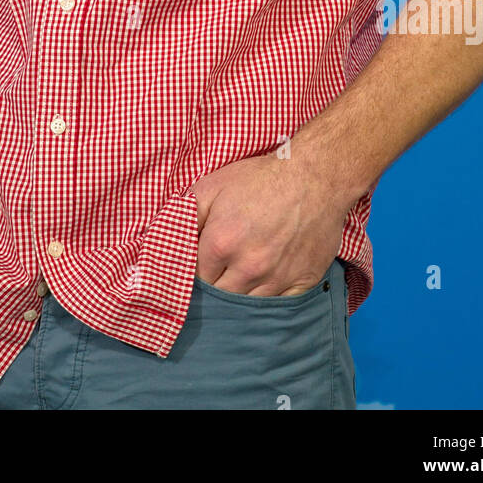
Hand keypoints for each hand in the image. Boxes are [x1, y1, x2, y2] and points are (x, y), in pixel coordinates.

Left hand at [191, 148, 347, 295]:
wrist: (315, 175)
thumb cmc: (261, 178)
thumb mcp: (214, 185)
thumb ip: (186, 213)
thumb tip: (167, 238)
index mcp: (221, 244)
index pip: (194, 279)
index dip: (193, 275)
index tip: (196, 270)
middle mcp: (247, 268)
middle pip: (219, 298)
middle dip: (213, 290)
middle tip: (215, 278)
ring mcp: (276, 279)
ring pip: (247, 306)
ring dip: (240, 298)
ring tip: (238, 283)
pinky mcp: (302, 283)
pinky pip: (279, 307)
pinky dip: (269, 302)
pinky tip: (264, 289)